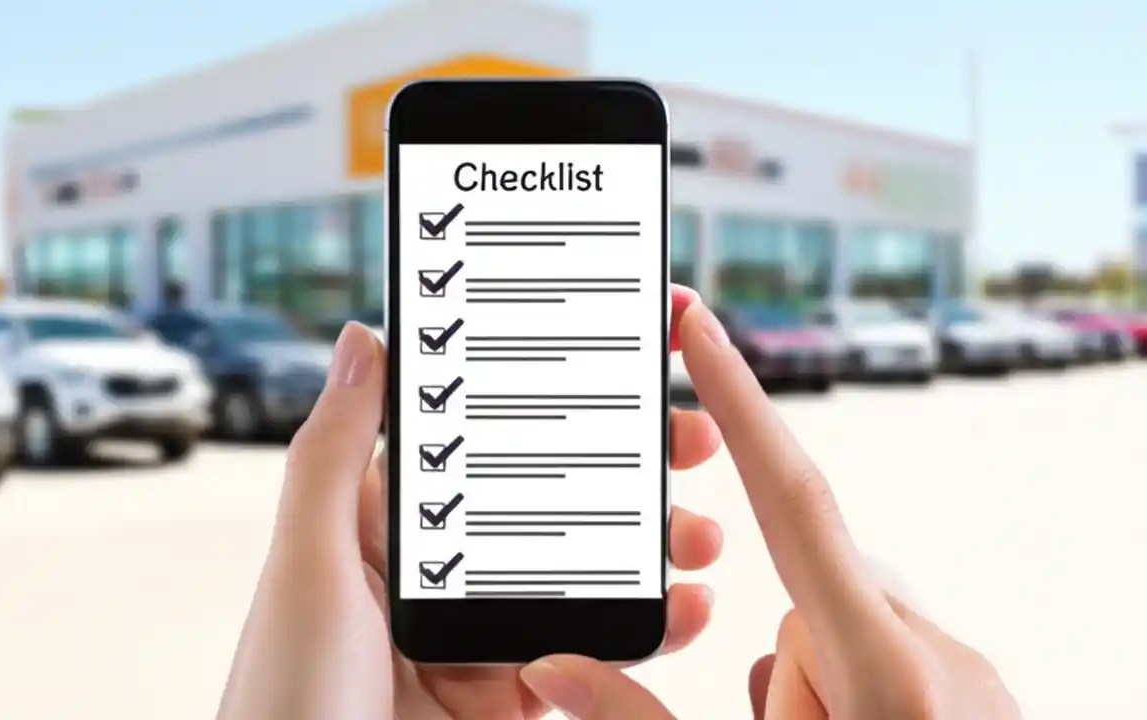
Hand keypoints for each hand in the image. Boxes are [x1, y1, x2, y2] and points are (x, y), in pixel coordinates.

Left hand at [216, 301, 725, 718]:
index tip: (603, 367)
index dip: (533, 402)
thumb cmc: (280, 702)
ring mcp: (470, 647)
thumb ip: (333, 457)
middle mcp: (426, 584)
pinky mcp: (505, 705)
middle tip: (686, 439)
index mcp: (372, 535)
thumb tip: (360, 340)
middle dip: (616, 474)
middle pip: (537, 508)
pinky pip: (584, 659)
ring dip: (644, 553)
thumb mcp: (306, 568)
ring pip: (574, 582)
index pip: (465, 445)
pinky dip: (641, 635)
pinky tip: (681, 612)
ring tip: (699, 536)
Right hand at [517, 295, 1020, 718]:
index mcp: (882, 675)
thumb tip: (550, 666)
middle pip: (811, 593)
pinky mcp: (986, 697)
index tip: (698, 317)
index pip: (795, 502)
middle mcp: (941, 656)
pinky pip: (894, 654)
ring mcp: (975, 678)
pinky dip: (855, 690)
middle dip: (772, 651)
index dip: (741, 400)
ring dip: (811, 682)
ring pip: (848, 628)